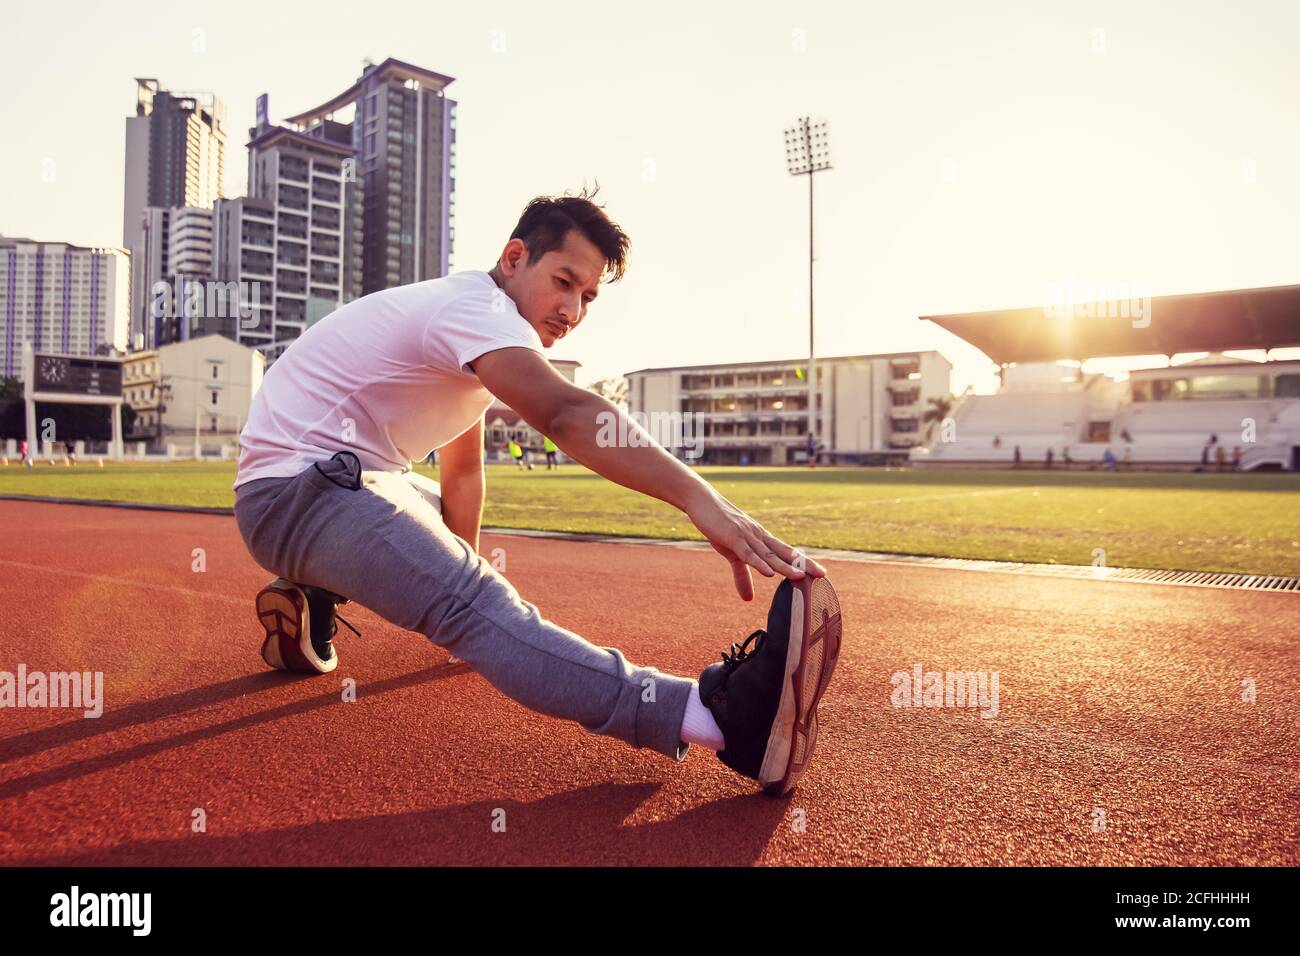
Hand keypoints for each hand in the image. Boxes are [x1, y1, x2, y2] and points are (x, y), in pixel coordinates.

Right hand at [686, 490, 826, 600]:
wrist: (701, 500)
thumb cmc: (718, 525)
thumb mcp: (731, 553)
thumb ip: (742, 575)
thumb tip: (749, 599)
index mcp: (762, 539)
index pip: (787, 552)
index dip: (804, 563)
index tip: (822, 573)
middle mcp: (759, 536)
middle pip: (785, 553)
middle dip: (804, 564)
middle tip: (822, 575)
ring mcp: (747, 536)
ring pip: (769, 555)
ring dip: (784, 566)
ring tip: (800, 577)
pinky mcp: (732, 537)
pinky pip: (748, 553)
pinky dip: (759, 563)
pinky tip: (770, 573)